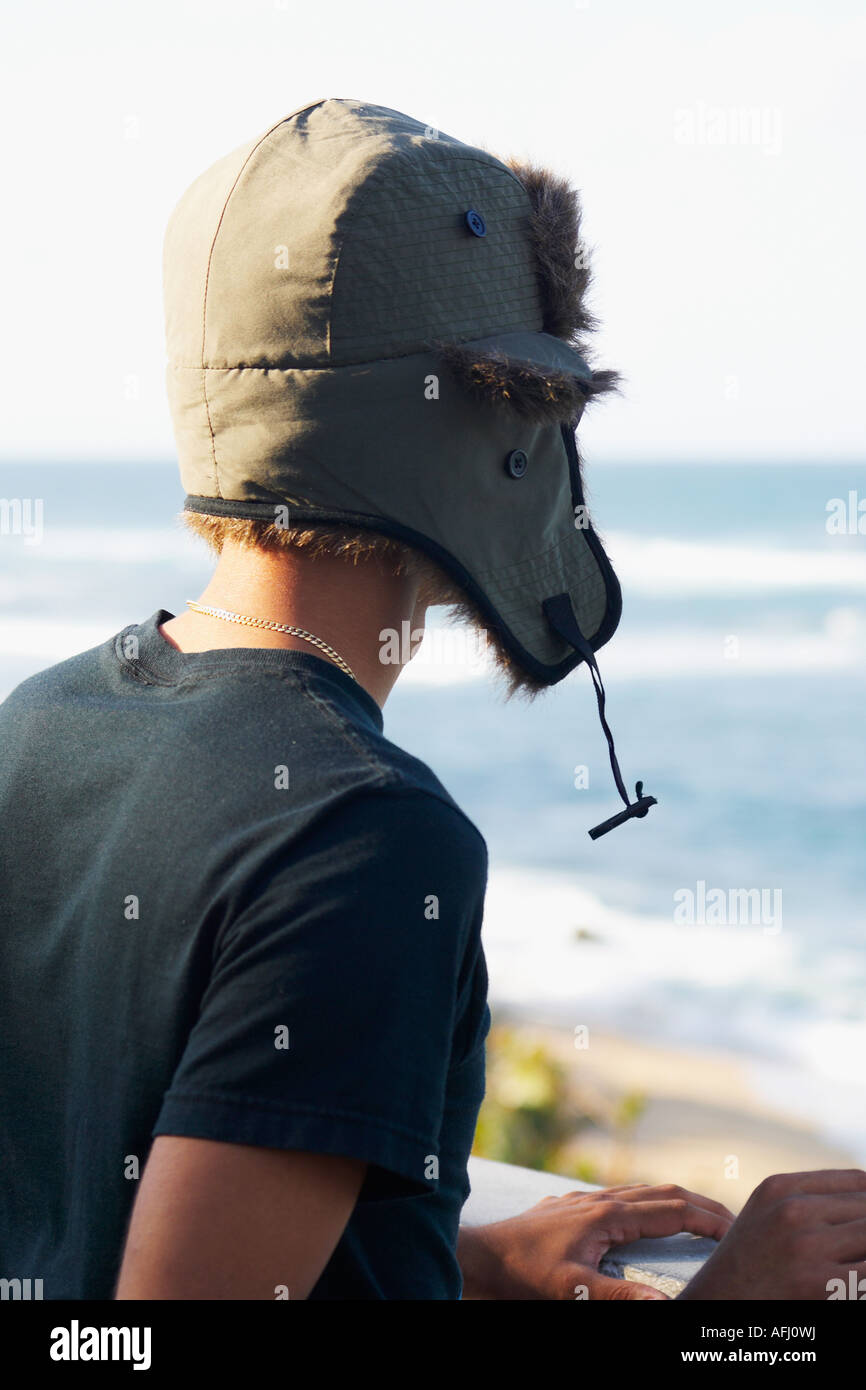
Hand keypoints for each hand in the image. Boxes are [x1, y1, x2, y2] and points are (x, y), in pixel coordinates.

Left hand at [458, 1182, 733, 1299]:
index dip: (708, 1218)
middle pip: (662, 1193)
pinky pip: (620, 1197)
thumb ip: (618, 1296)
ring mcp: (583, 1200)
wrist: (479, 1256)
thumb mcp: (570, 1291)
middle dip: (700, 1204)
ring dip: (675, 1202)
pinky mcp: (570, 1207)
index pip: (671, 1210)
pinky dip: (647, 1204)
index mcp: (606, 1214)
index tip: (739, 1230)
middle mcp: (598, 1199)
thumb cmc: (522, 1275)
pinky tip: (643, 1217)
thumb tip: (665, 1302)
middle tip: (733, 1222)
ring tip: (700, 1218)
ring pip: (641, 1192)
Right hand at [679, 1169, 865, 1300]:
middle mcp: (792, 1209)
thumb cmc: (747, 1264)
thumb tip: (863, 1200)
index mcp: (780, 1187)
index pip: (858, 1181)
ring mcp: (807, 1245)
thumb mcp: (765, 1214)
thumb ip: (807, 1200)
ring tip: (854, 1260)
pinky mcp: (822, 1283)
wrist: (719, 1303)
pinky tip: (854, 1282)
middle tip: (856, 1246)